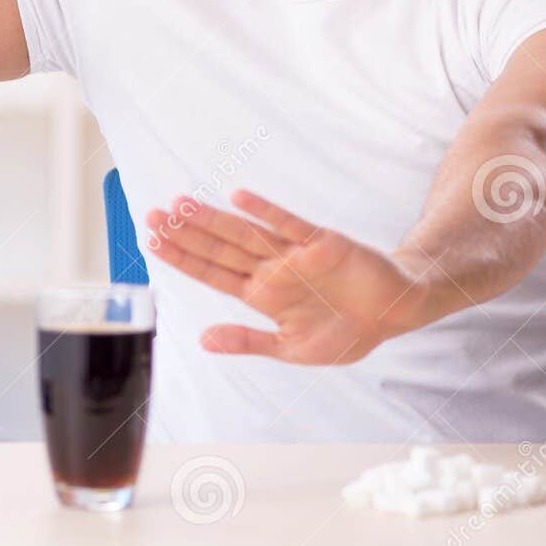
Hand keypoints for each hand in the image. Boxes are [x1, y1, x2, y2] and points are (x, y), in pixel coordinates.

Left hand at [144, 189, 435, 364]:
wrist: (393, 314)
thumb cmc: (343, 331)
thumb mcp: (290, 348)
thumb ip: (247, 342)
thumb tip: (203, 341)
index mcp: (262, 295)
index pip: (213, 273)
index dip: (183, 258)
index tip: (152, 243)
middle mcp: (272, 270)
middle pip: (221, 248)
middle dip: (187, 233)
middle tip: (152, 215)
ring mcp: (294, 255)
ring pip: (246, 233)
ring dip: (214, 219)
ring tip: (182, 205)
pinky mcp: (323, 244)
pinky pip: (291, 225)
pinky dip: (267, 211)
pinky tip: (240, 197)